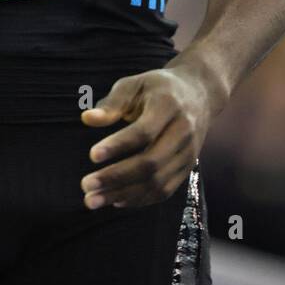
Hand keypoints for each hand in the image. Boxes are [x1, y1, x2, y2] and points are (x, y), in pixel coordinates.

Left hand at [80, 64, 214, 209]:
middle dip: (116, 177)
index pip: (143, 132)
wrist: (199, 95)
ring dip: (123, 194)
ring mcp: (187, 154)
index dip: (118, 145)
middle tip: (86, 185)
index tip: (92, 156)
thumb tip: (87, 119)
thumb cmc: (158, 88)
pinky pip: (164, 190)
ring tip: (93, 200)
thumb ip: (112, 103)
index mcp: (168, 107)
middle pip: (150, 163)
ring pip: (157, 182)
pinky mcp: (187, 169)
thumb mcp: (135, 84)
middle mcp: (182, 133)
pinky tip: (115, 200)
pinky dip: (140, 199)